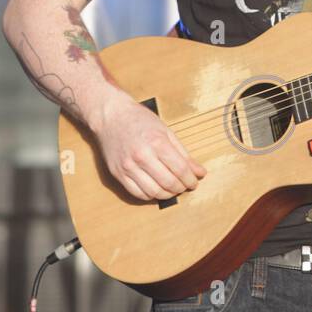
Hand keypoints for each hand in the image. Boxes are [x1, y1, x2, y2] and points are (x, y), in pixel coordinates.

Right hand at [92, 94, 207, 201]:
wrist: (111, 116)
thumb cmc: (139, 120)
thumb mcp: (166, 132)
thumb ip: (183, 154)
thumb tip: (200, 172)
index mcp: (157, 143)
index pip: (180, 170)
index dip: (191, 180)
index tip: (194, 182)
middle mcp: (142, 156)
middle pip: (169, 183)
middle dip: (181, 188)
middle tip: (185, 186)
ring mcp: (128, 166)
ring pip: (154, 192)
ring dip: (167, 195)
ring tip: (172, 189)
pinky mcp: (118, 174)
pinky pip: (137, 194)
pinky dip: (150, 196)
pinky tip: (157, 189)